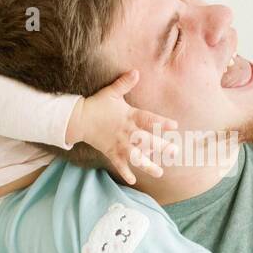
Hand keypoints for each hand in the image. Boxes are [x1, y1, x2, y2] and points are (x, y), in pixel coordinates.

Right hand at [71, 70, 178, 184]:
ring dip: (147, 165)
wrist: (78, 119)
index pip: (148, 119)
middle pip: (146, 141)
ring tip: (159, 172)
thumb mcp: (111, 93)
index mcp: (129, 116)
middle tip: (174, 152)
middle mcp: (126, 132)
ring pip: (135, 157)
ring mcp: (119, 144)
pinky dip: (125, 172)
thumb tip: (136, 72)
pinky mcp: (110, 152)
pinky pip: (119, 164)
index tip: (174, 126)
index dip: (161, 123)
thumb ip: (124, 84)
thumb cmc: (97, 105)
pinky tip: (133, 181)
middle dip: (160, 147)